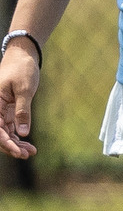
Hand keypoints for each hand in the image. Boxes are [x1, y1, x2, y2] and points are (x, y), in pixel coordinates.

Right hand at [0, 43, 38, 159]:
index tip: (18, 152)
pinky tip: (28, 144)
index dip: (6, 143)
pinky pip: (10, 128)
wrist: (22, 56)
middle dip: (12, 147)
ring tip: (31, 152)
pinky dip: (18, 136)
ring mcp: (0, 111)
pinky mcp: (7, 111)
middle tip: (28, 154)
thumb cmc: (22, 69)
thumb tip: (22, 133)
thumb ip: (23, 111)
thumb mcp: (25, 89)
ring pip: (4, 133)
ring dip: (16, 144)